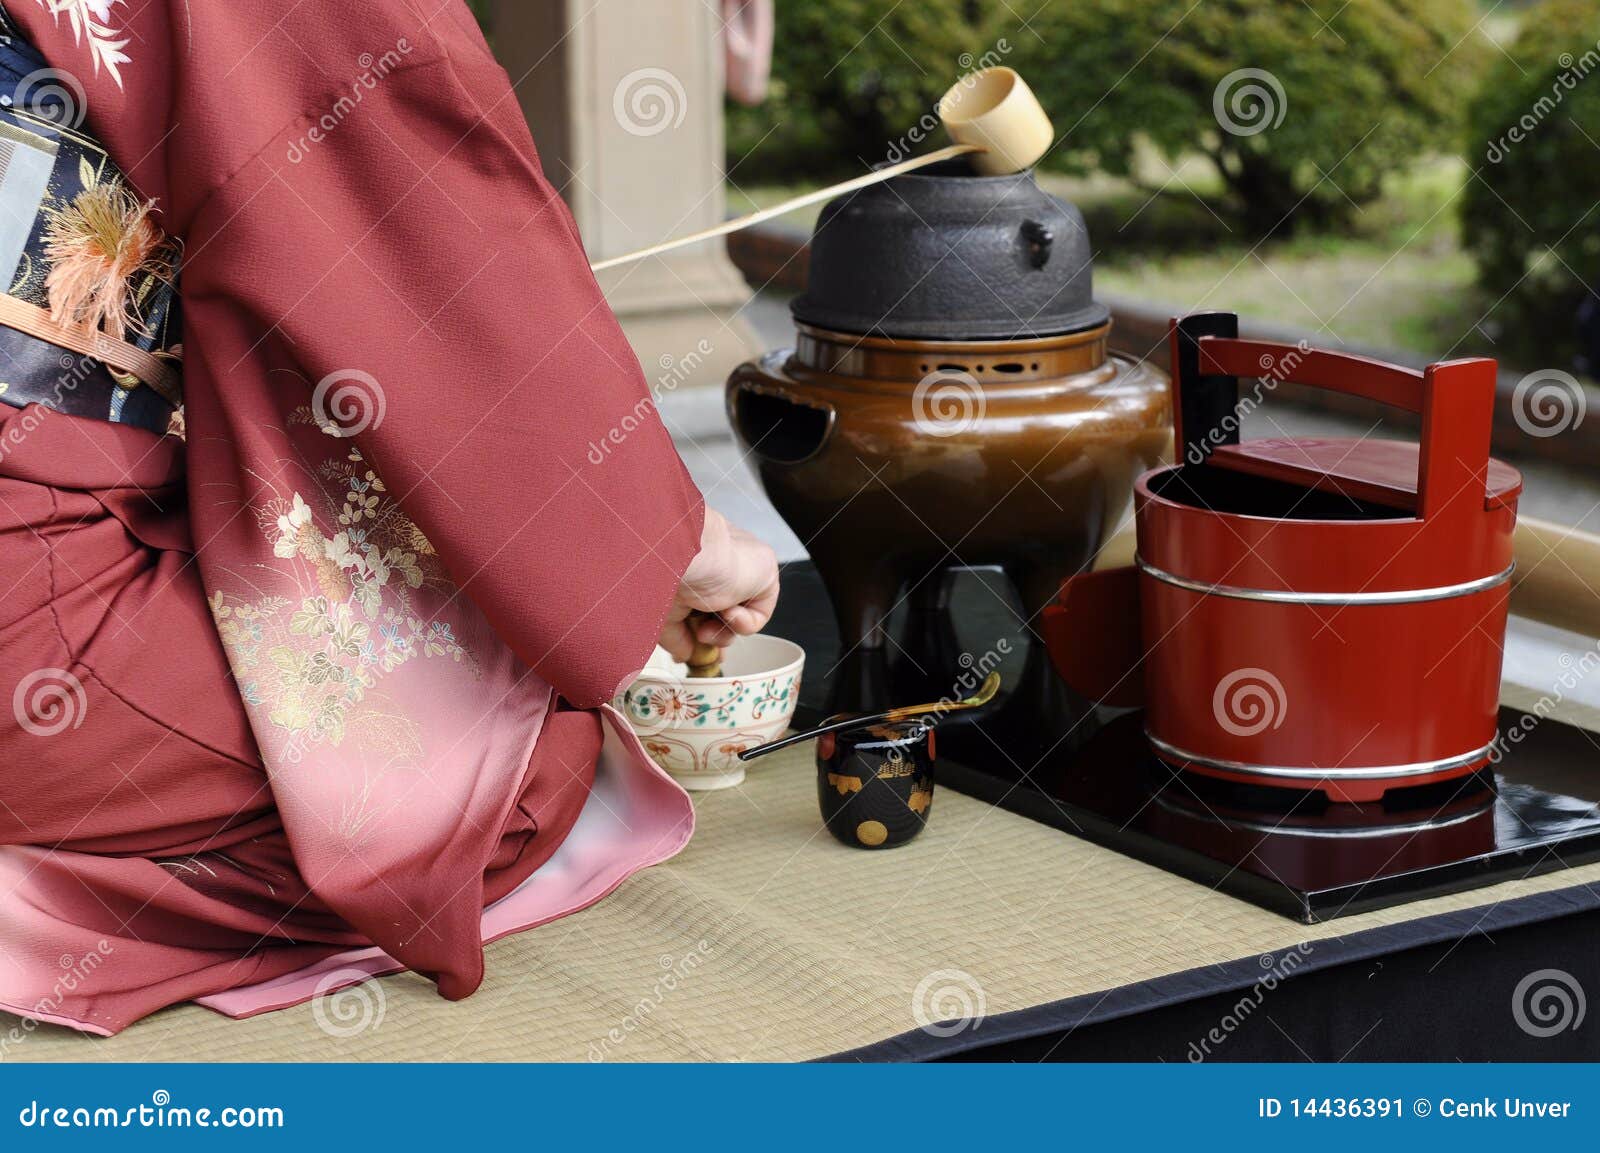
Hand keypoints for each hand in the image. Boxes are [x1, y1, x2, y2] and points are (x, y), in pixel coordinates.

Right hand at [659, 508, 779, 660]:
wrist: (682, 559)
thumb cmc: (662, 577)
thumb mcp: (663, 616)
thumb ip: (676, 637)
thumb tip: (684, 655)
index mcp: (695, 561)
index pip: (707, 598)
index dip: (701, 627)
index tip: (692, 646)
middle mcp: (720, 560)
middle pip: (725, 609)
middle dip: (715, 636)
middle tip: (701, 643)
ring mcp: (743, 565)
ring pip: (741, 615)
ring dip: (723, 631)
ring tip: (705, 628)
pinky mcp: (765, 571)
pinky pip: (759, 613)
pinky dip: (742, 622)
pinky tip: (727, 611)